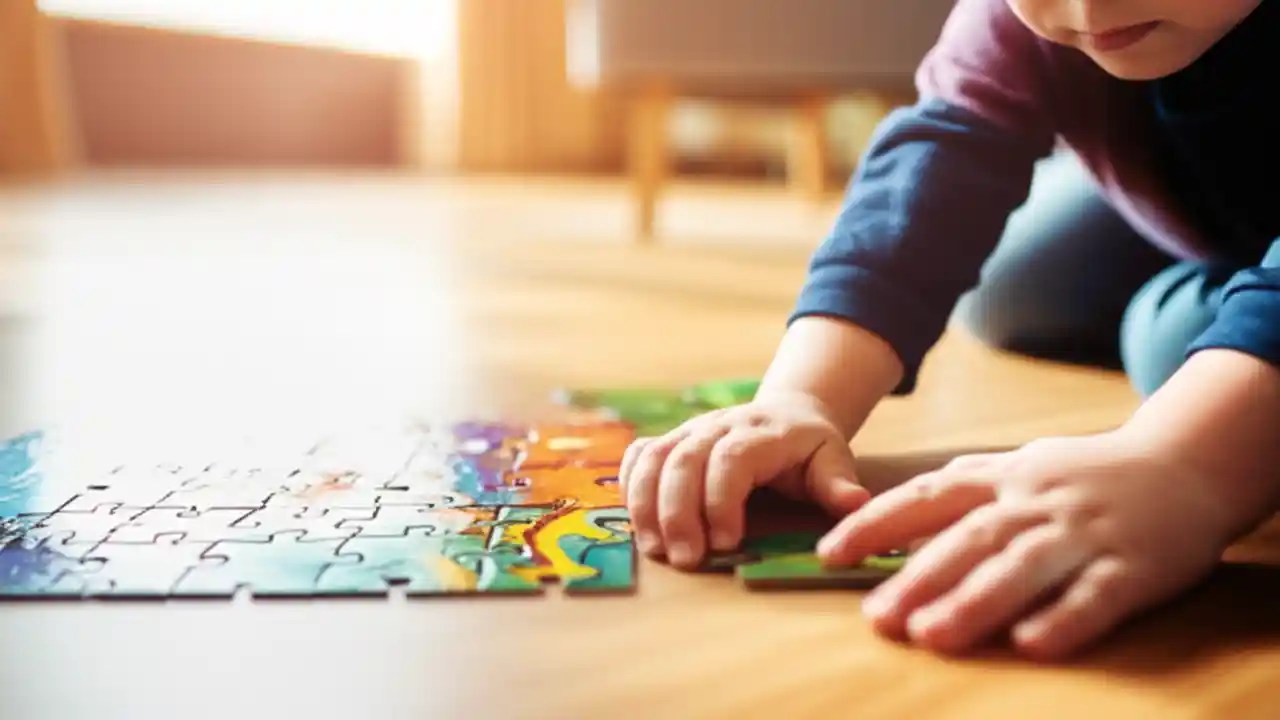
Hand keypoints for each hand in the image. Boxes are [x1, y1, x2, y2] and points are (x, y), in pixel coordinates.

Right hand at [621, 391, 869, 568]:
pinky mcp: (671, 441)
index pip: (731, 460)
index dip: (721, 500)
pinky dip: (630, 486)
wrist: (788, 412)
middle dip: (678, 513)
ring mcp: (690, 432)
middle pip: (684, 460)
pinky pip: (639, 455)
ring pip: (654, 457)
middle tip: (686, 560)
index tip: (728, 544)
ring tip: (654, 549)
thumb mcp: (833, 458)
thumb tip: (855, 505)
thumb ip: (837, 482)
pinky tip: (636, 521)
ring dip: (647, 505)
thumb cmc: (809, 447)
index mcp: (761, 432)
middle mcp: (718, 426)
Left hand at [817, 432, 1239, 659]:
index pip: (927, 496)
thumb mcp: (1018, 470)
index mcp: (1002, 476)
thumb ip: (962, 499)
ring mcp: (1083, 532)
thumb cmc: (1082, 477)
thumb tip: (892, 535)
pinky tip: (1031, 646)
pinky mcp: (1132, 567)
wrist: (1185, 463)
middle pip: (969, 539)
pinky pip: (1094, 596)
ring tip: (931, 636)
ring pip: (1023, 567)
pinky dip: (1063, 620)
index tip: (830, 552)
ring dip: (975, 602)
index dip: (877, 523)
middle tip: (877, 619)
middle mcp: (1035, 501)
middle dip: (919, 579)